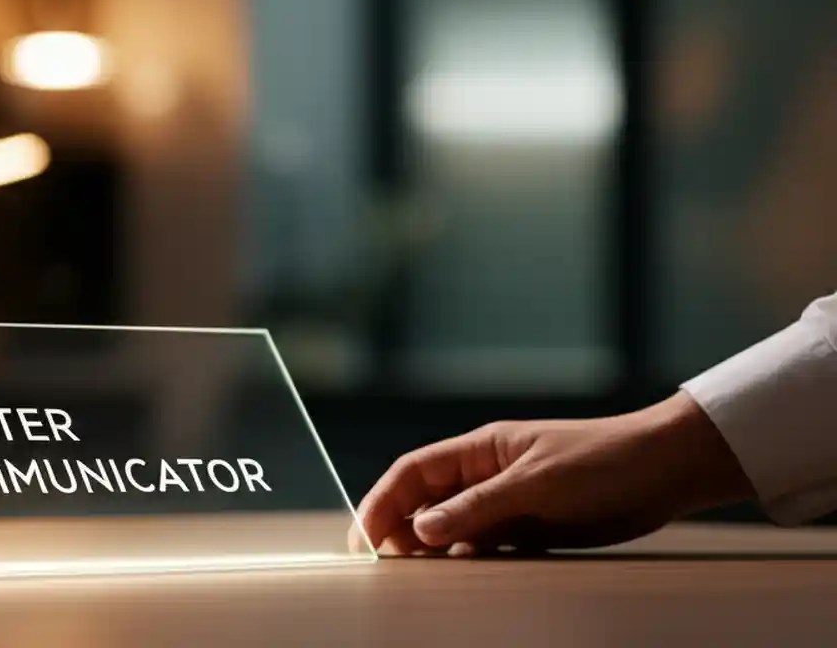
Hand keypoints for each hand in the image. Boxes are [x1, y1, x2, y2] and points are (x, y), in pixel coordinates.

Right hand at [351, 392, 753, 555]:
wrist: (666, 471)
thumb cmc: (604, 460)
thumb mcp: (538, 483)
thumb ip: (478, 507)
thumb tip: (419, 530)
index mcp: (481, 450)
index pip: (414, 473)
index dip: (382, 502)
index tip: (364, 537)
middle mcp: (486, 476)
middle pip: (425, 502)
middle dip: (396, 530)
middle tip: (379, 567)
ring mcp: (507, 504)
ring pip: (452, 529)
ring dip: (429, 551)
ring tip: (411, 579)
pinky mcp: (530, 530)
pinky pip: (484, 548)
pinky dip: (466, 563)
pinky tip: (458, 579)